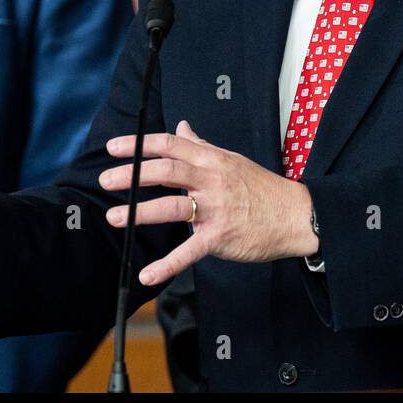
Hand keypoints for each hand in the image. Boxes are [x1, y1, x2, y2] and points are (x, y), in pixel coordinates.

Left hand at [100, 121, 317, 286]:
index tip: (114, 147)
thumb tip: (181, 127)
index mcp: (213, 160)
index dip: (140, 145)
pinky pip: (190, 251)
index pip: (172, 145)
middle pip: (167, 171)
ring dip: (140, 212)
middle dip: (132, 174)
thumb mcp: (232, 160)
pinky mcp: (221, 237)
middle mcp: (213, 180)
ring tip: (115, 217)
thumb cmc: (262, 188)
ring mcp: (217, 209)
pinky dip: (167, 265)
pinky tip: (147, 275)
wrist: (296, 215)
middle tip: (106, 179)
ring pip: (173, 207)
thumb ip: (202, 145)